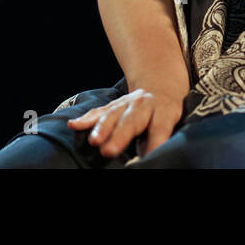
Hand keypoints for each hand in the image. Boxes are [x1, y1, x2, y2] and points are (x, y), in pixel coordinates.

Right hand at [67, 86, 185, 158]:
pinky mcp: (113, 104)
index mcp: (164, 111)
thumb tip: (148, 157)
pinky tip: (74, 125)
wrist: (160, 86)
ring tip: (93, 141)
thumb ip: (159, 139)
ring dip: (101, 128)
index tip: (149, 155)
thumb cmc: (166, 114)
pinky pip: (99, 111)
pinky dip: (86, 119)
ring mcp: (127, 102)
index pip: (160, 127)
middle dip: (119, 136)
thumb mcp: (171, 123)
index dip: (155, 141)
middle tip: (109, 151)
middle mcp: (144, 104)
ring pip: (112, 115)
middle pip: (131, 120)